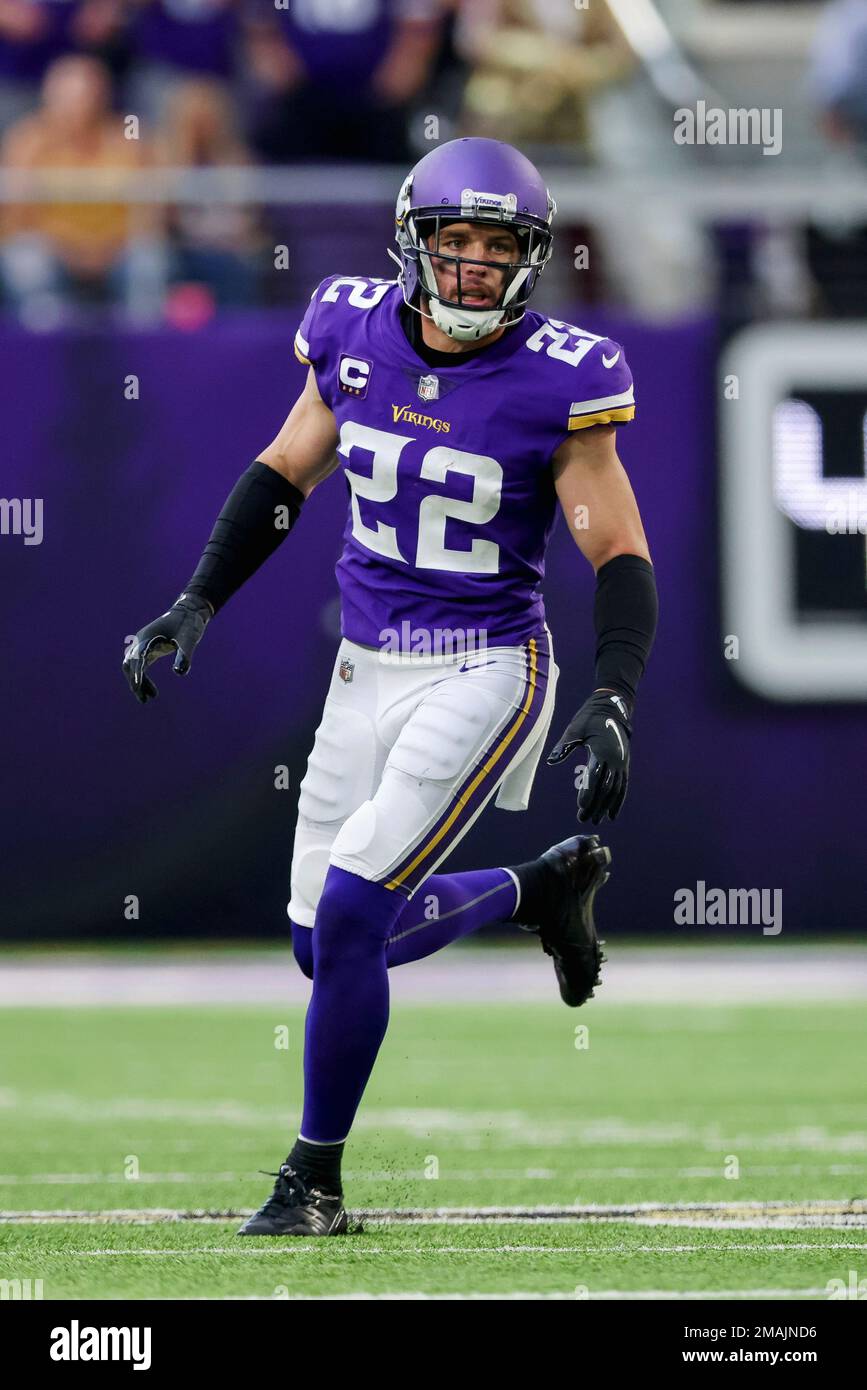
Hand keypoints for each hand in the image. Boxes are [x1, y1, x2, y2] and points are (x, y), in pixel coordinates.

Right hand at [122, 592, 212, 703]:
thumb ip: (185, 654)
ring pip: (132, 666)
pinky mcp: (148, 648)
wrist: (189, 612)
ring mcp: (143, 644)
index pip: (138, 658)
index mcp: (147, 637)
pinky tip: (152, 691)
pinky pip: (140, 665)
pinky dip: (143, 678)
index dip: (137, 673)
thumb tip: (179, 672)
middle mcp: (141, 640)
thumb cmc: (189, 623)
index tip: (137, 687)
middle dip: (134, 682)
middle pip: (130, 664)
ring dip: (138, 682)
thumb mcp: (189, 638)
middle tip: (144, 699)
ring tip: (148, 698)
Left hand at [547, 688, 631, 823]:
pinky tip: (612, 814)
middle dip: (595, 805)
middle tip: (583, 819)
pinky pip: (623, 786)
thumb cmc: (590, 718)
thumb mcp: (575, 728)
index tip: (581, 806)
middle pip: (606, 788)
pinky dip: (618, 801)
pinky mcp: (624, 765)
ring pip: (615, 790)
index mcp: (602, 751)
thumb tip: (551, 761)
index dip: (588, 792)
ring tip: (595, 820)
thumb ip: (564, 746)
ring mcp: (622, 763)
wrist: (612, 708)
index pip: (595, 776)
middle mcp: (615, 759)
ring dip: (606, 806)